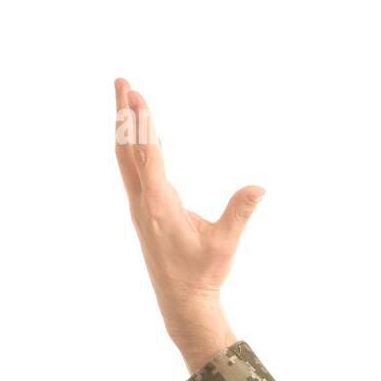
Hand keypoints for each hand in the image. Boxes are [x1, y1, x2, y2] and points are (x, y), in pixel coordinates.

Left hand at [113, 78, 263, 372]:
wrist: (182, 300)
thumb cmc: (204, 272)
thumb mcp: (225, 243)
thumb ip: (239, 212)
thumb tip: (259, 187)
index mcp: (160, 206)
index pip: (148, 156)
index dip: (143, 125)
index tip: (138, 96)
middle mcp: (143, 202)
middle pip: (126, 148)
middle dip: (123, 113)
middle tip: (121, 80)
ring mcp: (139, 206)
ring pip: (124, 158)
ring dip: (123, 126)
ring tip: (124, 98)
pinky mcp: (143, 210)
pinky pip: (131, 169)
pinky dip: (130, 145)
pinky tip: (135, 136)